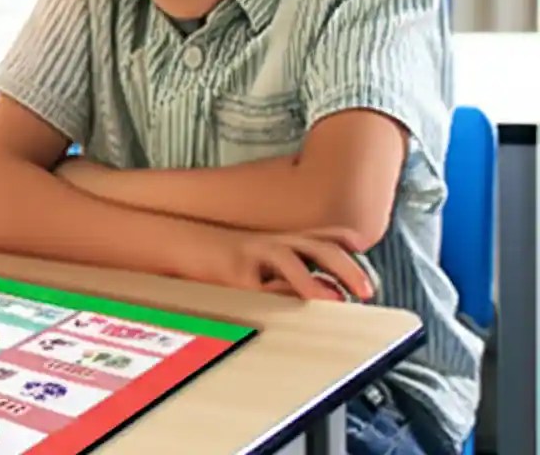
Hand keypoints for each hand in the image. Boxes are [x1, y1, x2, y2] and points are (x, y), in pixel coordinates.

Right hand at [212, 230, 374, 300]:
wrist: (174, 243)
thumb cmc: (216, 257)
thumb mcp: (255, 261)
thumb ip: (284, 274)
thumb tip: (321, 292)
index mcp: (280, 239)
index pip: (323, 236)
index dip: (348, 243)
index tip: (367, 258)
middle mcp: (271, 241)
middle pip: (318, 246)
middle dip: (347, 267)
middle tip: (368, 290)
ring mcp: (252, 253)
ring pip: (292, 259)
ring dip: (317, 280)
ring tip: (337, 300)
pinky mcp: (233, 271)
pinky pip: (261, 285)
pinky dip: (280, 294)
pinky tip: (292, 306)